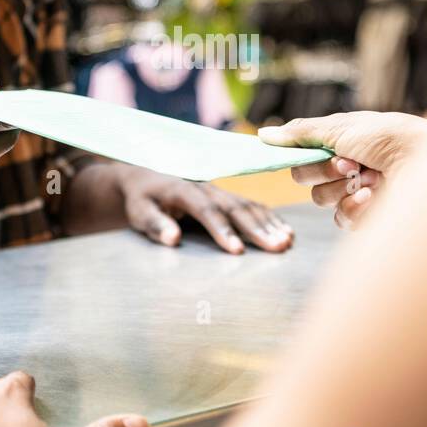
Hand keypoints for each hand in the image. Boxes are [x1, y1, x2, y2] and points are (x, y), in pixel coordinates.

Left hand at [115, 165, 293, 254]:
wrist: (146, 175)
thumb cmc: (141, 199)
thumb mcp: (139, 211)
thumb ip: (155, 224)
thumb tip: (173, 238)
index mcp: (183, 189)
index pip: (206, 211)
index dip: (222, 231)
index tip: (237, 251)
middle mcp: (206, 187)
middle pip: (235, 208)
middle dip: (257, 229)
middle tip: (278, 248)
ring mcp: (219, 190)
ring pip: (248, 206)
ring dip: (269, 224)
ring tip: (287, 243)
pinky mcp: (226, 196)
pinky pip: (252, 205)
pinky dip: (270, 218)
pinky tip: (286, 233)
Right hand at [259, 112, 426, 229]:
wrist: (426, 159)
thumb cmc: (389, 136)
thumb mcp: (340, 126)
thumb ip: (300, 133)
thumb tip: (263, 135)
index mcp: (337, 145)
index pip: (300, 157)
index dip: (300, 158)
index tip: (296, 155)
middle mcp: (345, 169)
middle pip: (305, 180)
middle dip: (324, 170)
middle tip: (348, 161)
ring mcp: (356, 193)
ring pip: (322, 200)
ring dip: (342, 186)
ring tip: (368, 175)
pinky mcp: (368, 216)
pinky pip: (342, 219)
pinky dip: (355, 206)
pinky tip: (373, 194)